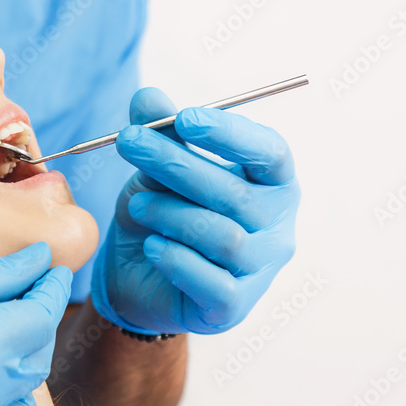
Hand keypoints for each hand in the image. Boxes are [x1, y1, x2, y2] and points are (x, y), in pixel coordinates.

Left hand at [91, 88, 298, 333]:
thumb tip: (147, 97)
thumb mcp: (155, 169)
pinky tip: (151, 245)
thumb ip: (159, 134)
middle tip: (129, 142)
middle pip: (237, 193)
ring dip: (172, 214)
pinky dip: (177, 259)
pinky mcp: (233, 307)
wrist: (136, 278)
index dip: (231, 135)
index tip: (184, 118)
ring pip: (224, 237)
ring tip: (136, 205)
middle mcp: (276, 226)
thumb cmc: (161, 213)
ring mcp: (260, 270)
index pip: (271, 154)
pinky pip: (212, 281)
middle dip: (178, 164)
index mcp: (271, 183)